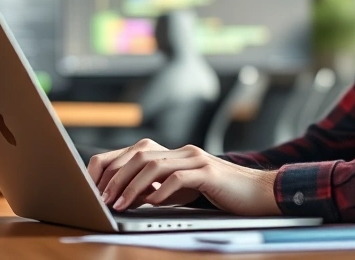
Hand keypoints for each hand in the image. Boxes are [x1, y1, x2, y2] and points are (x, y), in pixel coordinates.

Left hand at [87, 139, 279, 215]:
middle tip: (103, 198)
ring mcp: (196, 159)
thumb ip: (158, 188)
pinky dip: (161, 191)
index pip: (133, 152)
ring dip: (133, 186)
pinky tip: (151, 204)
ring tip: (121, 204)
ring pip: (155, 165)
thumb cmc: (219, 192)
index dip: (111, 168)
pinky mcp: (209, 173)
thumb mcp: (183, 189)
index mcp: (174, 153)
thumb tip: (126, 197)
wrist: (257, 192)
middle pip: (139, 155)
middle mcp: (182, 151)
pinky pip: (179, 178)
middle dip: (116, 177)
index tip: (96, 189)